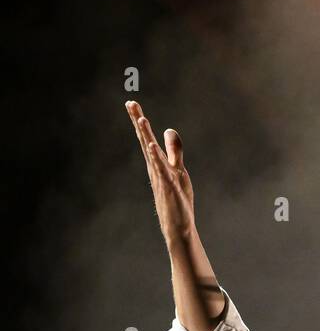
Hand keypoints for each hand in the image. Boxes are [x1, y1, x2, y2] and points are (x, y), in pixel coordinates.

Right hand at [126, 100, 195, 246]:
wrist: (178, 227)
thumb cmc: (177, 200)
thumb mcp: (178, 170)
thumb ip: (174, 151)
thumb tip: (169, 130)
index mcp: (157, 163)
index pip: (146, 139)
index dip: (139, 121)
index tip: (131, 103)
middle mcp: (155, 168)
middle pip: (145, 142)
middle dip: (138, 122)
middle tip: (130, 103)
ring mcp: (161, 177)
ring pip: (152, 153)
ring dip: (146, 137)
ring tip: (141, 119)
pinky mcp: (169, 187)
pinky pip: (162, 170)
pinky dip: (157, 158)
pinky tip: (152, 147)